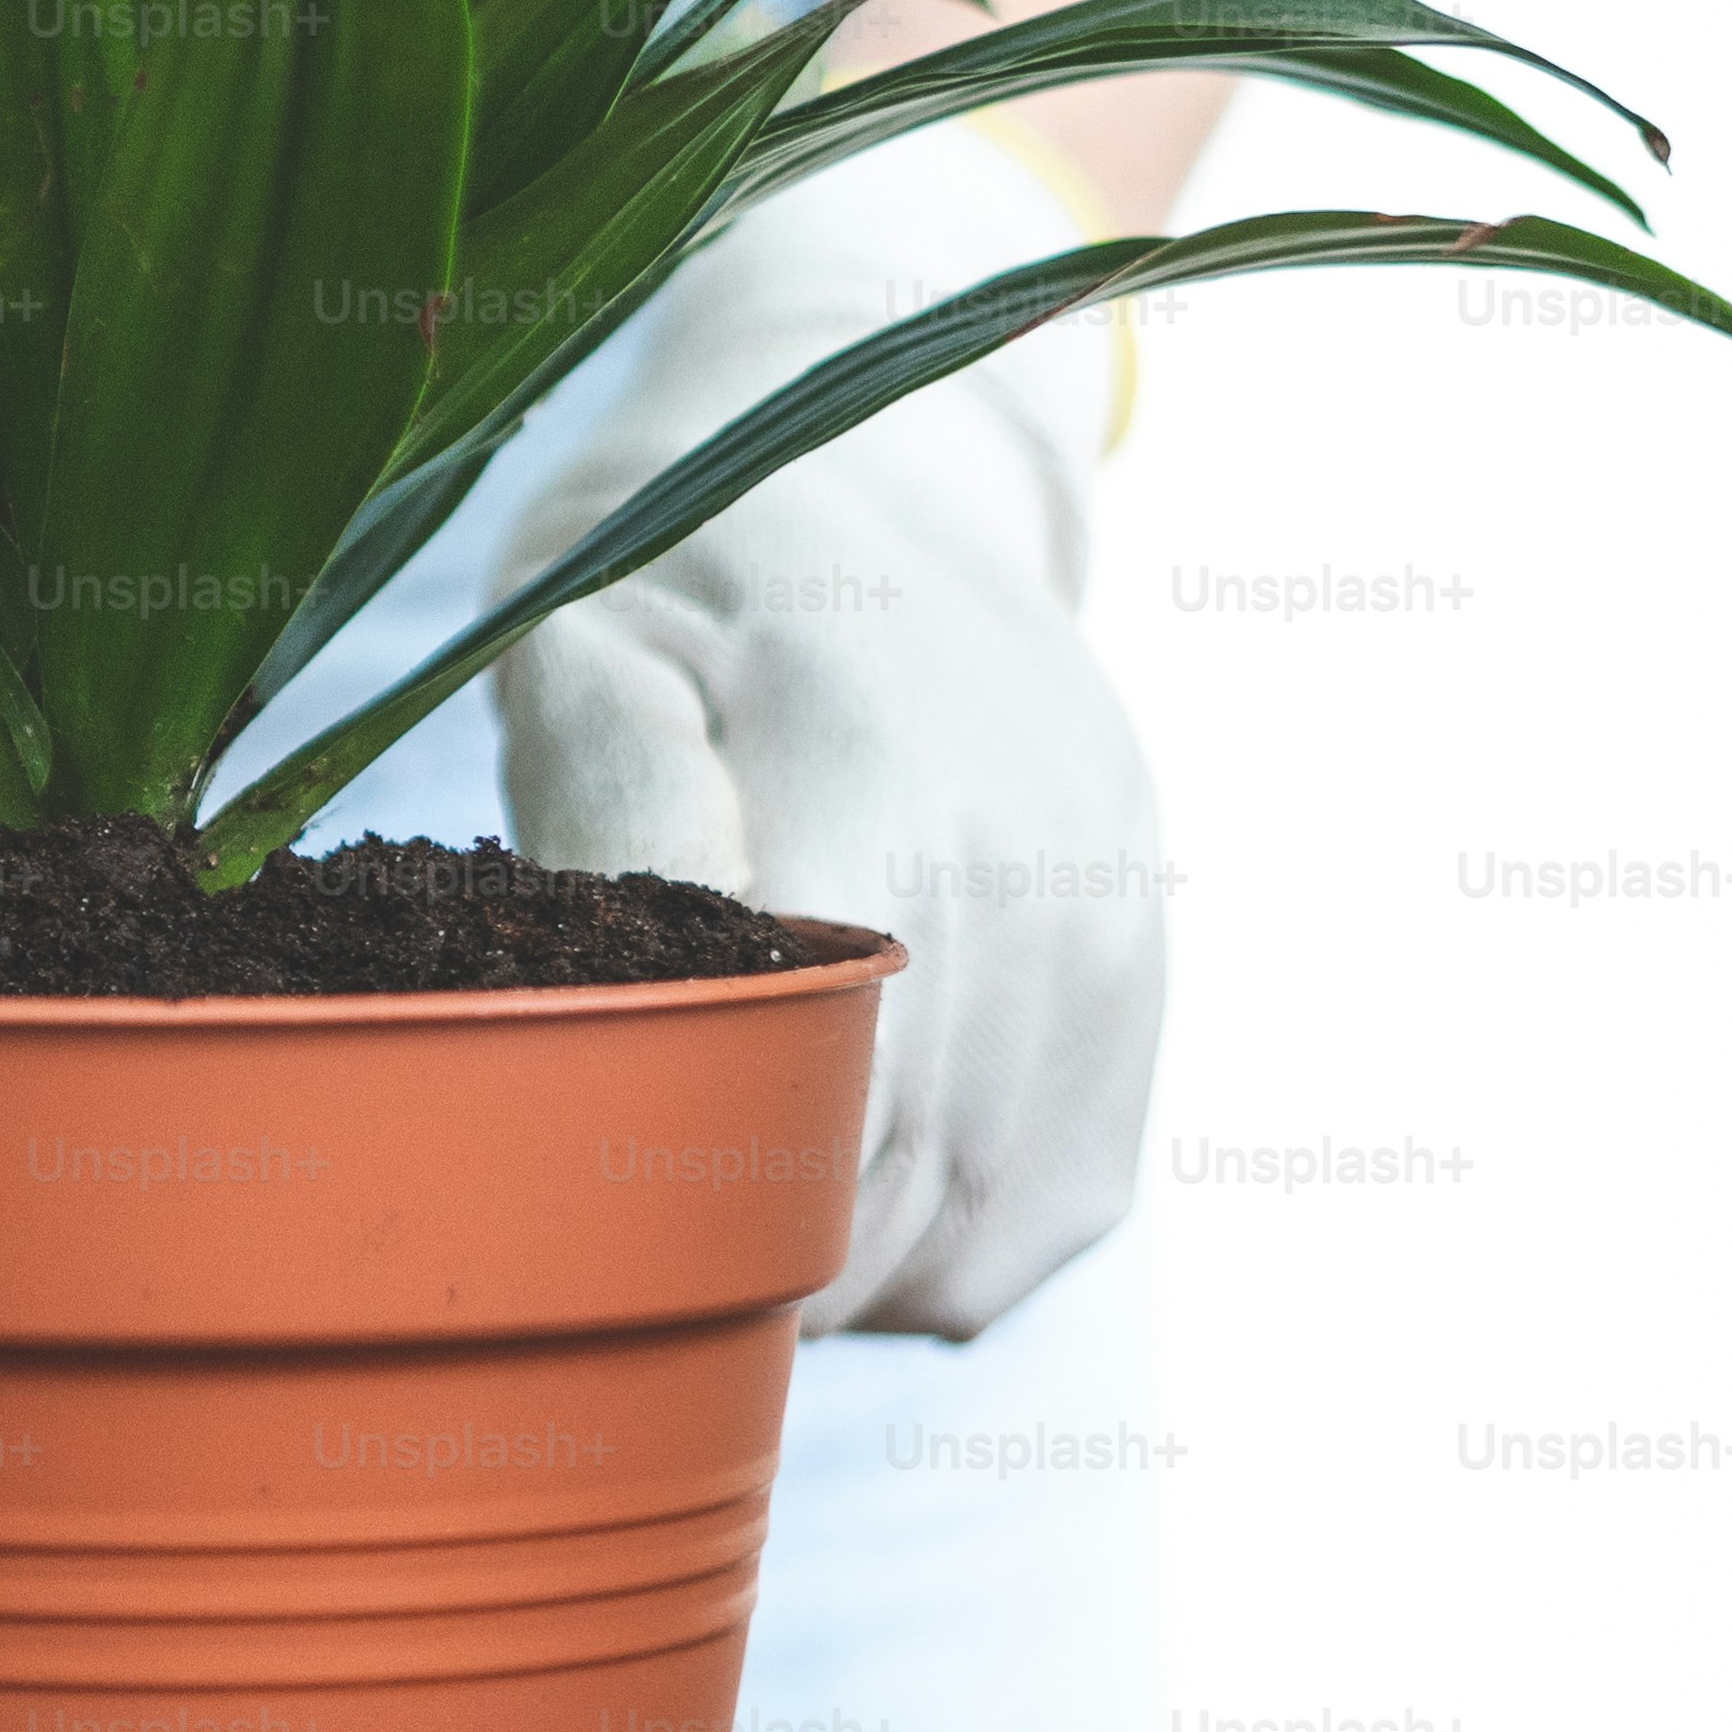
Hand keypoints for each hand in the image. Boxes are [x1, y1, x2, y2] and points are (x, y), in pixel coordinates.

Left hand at [488, 126, 1167, 1339]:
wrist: (890, 464)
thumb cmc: (680, 564)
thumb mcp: (587, 632)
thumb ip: (611, 807)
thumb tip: (631, 998)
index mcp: (878, 773)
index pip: (810, 1092)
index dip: (692, 1205)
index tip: (592, 1221)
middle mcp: (1033, 864)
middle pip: (894, 1182)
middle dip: (752, 1257)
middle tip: (624, 1238)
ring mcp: (1113, 926)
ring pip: (981, 1227)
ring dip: (848, 1266)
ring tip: (723, 1203)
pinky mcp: (1144, 974)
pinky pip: (1054, 1201)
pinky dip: (943, 1243)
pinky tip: (841, 1174)